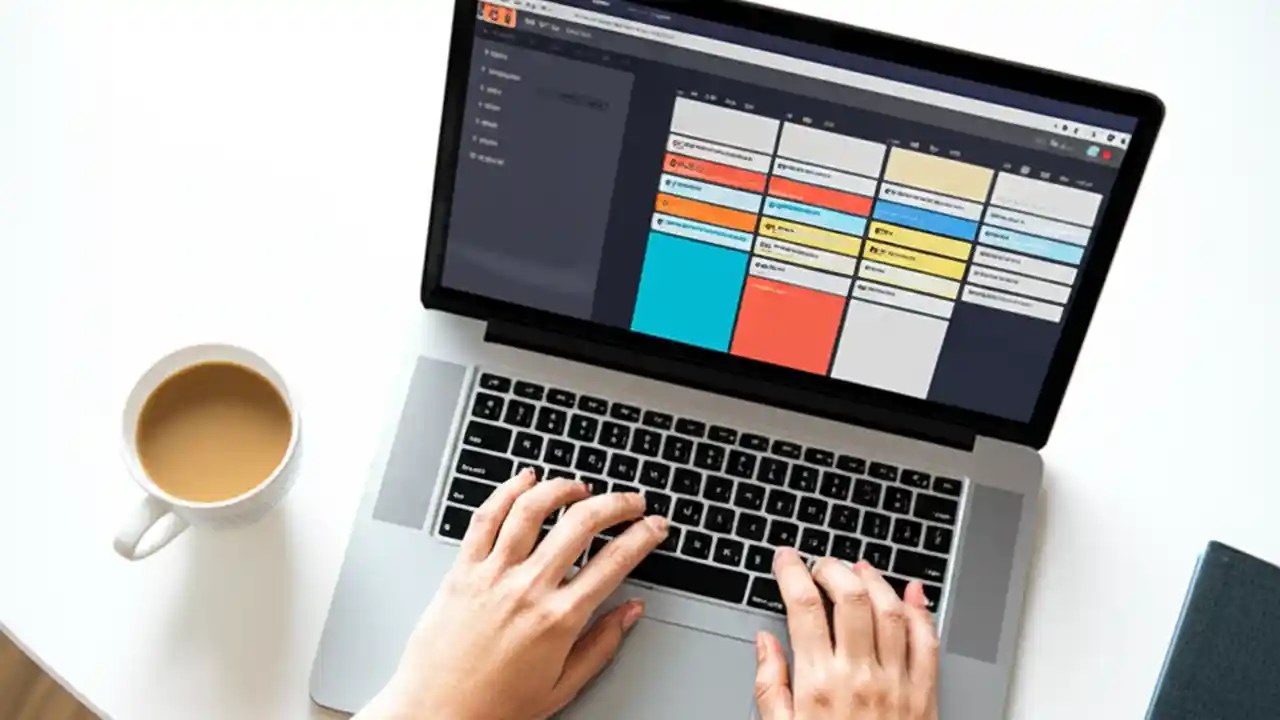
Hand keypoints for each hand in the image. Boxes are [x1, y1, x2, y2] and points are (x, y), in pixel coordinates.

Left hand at [357, 469, 669, 719]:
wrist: (435, 714)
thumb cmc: (496, 707)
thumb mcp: (563, 685)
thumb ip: (603, 644)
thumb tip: (632, 611)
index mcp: (559, 620)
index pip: (615, 562)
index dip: (643, 536)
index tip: (655, 526)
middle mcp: (527, 589)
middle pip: (581, 524)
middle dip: (616, 504)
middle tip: (631, 501)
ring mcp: (492, 575)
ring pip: (533, 509)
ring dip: (563, 488)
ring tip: (581, 487)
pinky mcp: (462, 570)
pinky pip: (486, 517)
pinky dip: (508, 490)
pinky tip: (525, 481)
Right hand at [755, 549, 938, 719]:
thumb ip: (770, 684)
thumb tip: (765, 642)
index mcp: (819, 683)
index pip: (804, 607)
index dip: (793, 572)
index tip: (787, 559)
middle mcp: (860, 676)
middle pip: (851, 598)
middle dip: (833, 568)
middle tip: (821, 563)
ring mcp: (897, 683)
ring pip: (891, 610)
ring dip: (874, 580)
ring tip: (858, 568)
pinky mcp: (925, 695)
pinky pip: (928, 641)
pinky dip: (922, 610)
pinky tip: (911, 593)